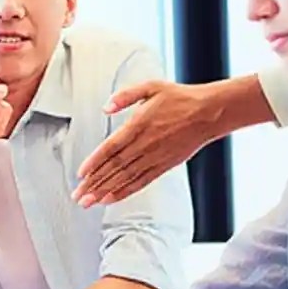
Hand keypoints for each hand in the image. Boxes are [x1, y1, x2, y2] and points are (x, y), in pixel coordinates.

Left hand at [74, 81, 219, 206]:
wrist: (209, 113)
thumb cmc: (180, 98)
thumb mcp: (151, 86)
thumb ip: (125, 96)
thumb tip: (105, 107)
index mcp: (138, 125)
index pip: (111, 147)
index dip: (94, 162)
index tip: (80, 174)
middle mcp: (145, 145)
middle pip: (114, 167)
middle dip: (94, 182)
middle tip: (78, 196)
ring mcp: (155, 157)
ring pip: (125, 178)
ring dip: (105, 191)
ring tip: (89, 201)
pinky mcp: (164, 165)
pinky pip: (141, 182)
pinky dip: (125, 192)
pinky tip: (111, 199)